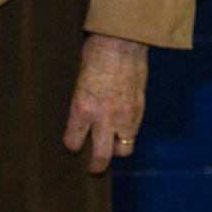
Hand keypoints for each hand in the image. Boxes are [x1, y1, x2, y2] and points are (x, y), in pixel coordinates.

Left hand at [64, 34, 147, 173]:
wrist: (123, 42)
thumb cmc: (95, 55)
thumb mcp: (79, 79)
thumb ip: (82, 101)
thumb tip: (81, 117)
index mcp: (81, 107)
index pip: (74, 140)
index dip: (72, 146)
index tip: (71, 148)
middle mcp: (103, 116)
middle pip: (101, 155)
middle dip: (95, 166)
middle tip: (92, 170)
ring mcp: (124, 116)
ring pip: (122, 149)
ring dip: (115, 151)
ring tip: (110, 149)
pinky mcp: (139, 111)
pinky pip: (133, 133)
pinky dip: (126, 136)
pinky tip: (121, 131)